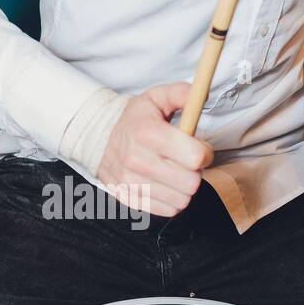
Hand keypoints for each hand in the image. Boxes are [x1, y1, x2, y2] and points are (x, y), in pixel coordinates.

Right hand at [97, 82, 213, 217]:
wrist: (98, 138)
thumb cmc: (134, 119)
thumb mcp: (156, 97)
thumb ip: (181, 94)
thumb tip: (201, 97)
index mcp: (148, 134)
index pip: (195, 157)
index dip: (205, 153)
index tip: (199, 148)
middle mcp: (137, 161)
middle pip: (191, 182)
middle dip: (195, 172)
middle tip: (186, 161)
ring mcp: (132, 183)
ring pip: (182, 199)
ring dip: (184, 187)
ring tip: (174, 172)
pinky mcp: (130, 199)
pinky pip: (168, 210)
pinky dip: (172, 199)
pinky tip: (165, 184)